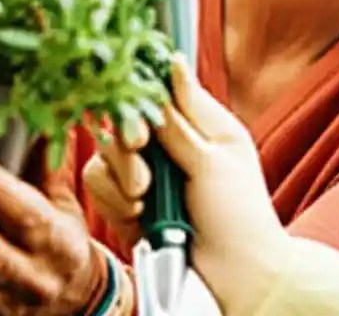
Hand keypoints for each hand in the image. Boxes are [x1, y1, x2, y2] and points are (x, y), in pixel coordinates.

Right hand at [86, 60, 294, 314]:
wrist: (236, 274)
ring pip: (102, 156)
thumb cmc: (240, 214)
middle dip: (125, 151)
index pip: (156, 91)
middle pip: (120, 122)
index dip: (136, 100)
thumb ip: (182, 118)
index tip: (138, 128)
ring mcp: (146, 173)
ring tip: (146, 201)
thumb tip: (172, 63)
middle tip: (143, 175)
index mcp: (199, 123)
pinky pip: (98, 188)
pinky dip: (114, 202)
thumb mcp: (216, 159)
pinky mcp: (128, 203)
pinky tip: (140, 215)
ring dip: (120, 180)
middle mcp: (169, 143)